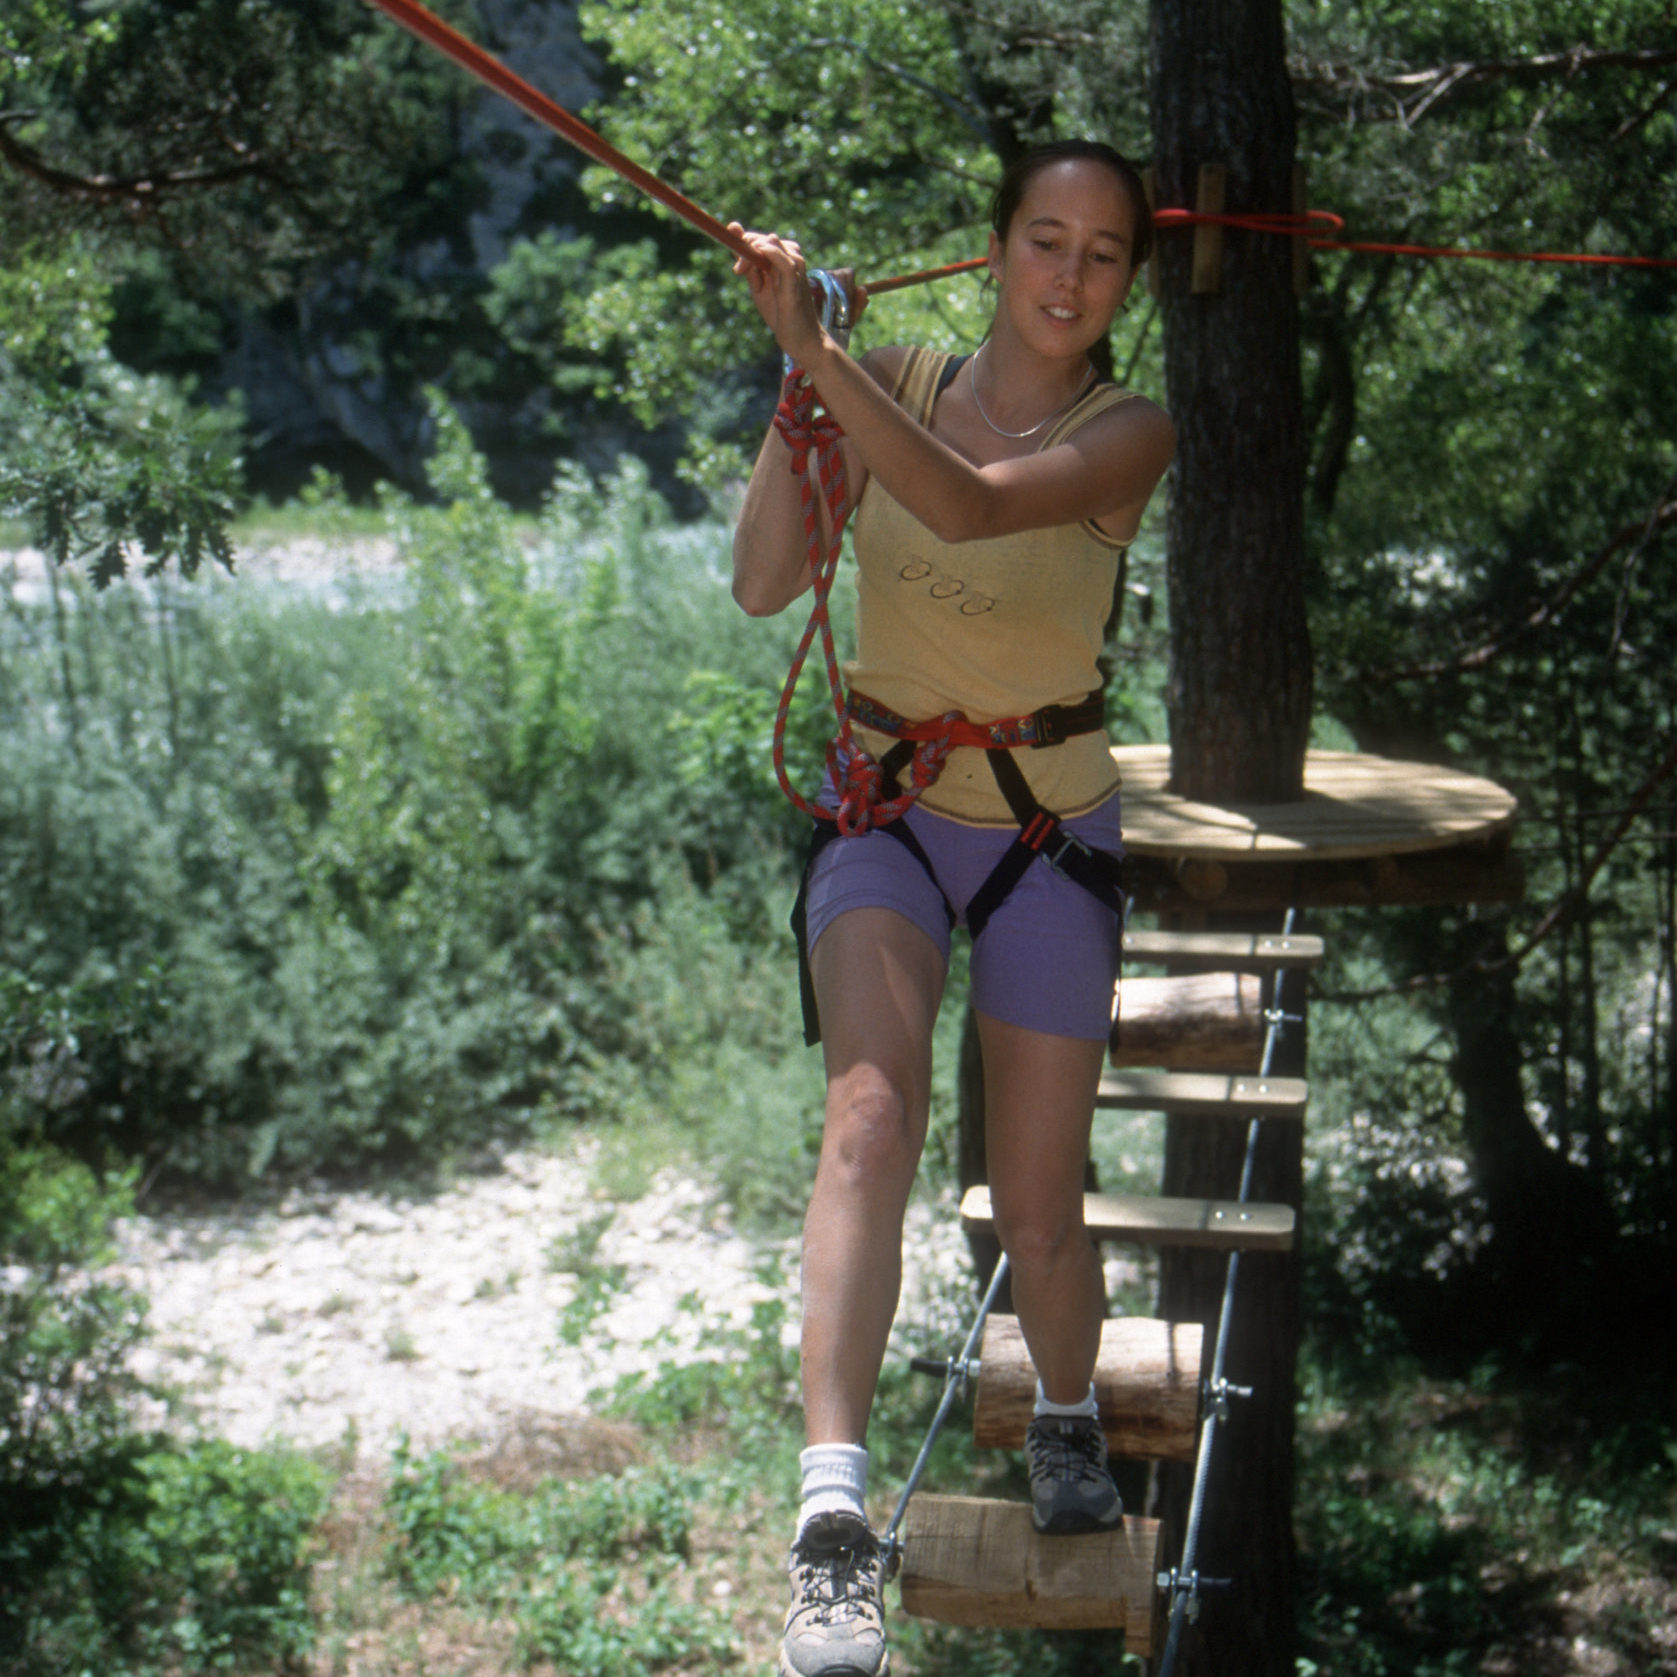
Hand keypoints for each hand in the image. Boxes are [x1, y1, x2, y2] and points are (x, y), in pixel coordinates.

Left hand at [729, 225, 837, 364]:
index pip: (761, 240)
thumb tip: (736, 249)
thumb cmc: (780, 314)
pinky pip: (784, 261)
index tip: (736, 264)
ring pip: (775, 244)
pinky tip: (760, 252)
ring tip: (742, 268)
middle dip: (747, 247)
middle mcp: (790, 260)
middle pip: (766, 239)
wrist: (801, 339)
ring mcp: (795, 269)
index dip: (744, 243)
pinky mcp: (795, 283)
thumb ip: (748, 269)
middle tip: (738, 270)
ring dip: (755, 249)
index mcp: (781, 260)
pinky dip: (771, 253)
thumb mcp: (759, 289)